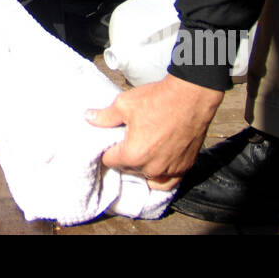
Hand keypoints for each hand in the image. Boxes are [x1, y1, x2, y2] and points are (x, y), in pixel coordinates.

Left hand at [85, 74, 223, 189]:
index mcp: (133, 154)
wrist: (191, 96)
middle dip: (126, 157)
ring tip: (143, 150)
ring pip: (148, 176)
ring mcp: (169, 169)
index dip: (108, 150)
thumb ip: (105, 116)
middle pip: (128, 169)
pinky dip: (161, 176)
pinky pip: (168, 181)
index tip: (112, 141)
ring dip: (143, 166)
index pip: (110, 161)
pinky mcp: (184, 167)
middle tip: (129, 141)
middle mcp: (151, 167)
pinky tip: (158, 164)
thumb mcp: (125, 104)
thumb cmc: (157, 99)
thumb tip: (88, 117)